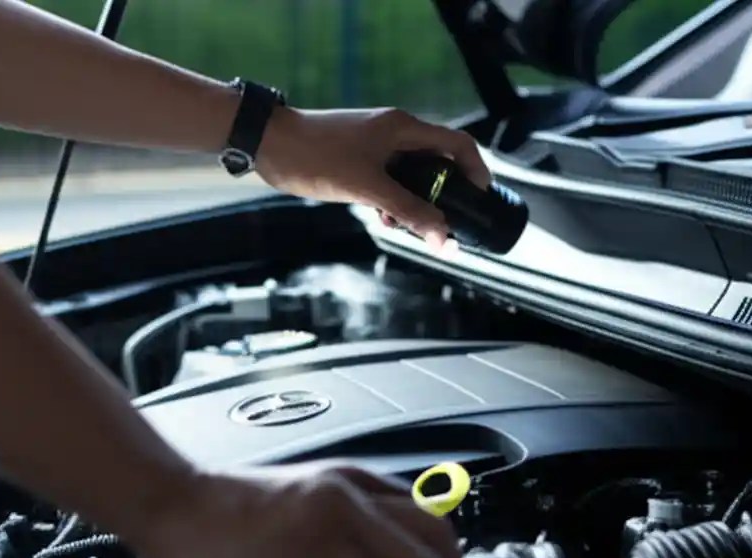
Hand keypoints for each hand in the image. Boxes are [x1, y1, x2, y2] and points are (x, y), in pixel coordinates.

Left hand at [257, 107, 491, 255]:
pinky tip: (383, 218)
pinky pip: (388, 180)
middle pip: (436, 163)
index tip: (482, 200)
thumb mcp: (367, 188)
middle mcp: (394, 132)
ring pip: (411, 176)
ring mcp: (375, 145)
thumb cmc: (316, 156)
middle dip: (441, 196)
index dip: (476, 171)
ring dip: (413, 203)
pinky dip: (391, 200)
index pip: (458, 144)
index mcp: (403, 128)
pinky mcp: (358, 159)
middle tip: (441, 225)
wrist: (269, 144)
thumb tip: (442, 235)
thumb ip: (408, 211)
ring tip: (404, 226)